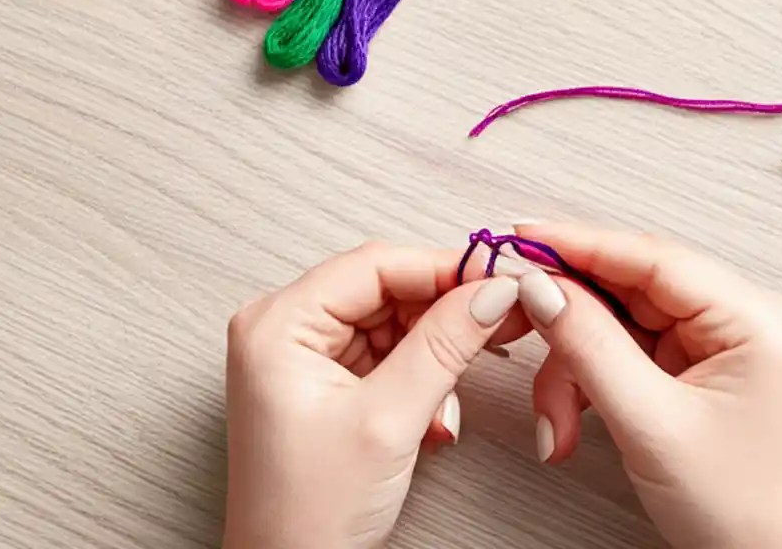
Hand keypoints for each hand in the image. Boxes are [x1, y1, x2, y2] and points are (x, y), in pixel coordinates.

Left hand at [223, 243, 521, 548]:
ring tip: (461, 386)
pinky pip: (386, 354)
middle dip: (446, 312)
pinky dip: (421, 375)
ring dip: (436, 351)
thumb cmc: (306, 515)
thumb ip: (444, 345)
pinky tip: (436, 410)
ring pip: (392, 321)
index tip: (501, 277)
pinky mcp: (323, 382)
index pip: (375, 266)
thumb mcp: (389, 421)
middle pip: (386, 289)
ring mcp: (301, 356)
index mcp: (277, 325)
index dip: (444, 268)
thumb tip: (491, 291)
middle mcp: (282, 330)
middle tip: (504, 318)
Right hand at [512, 224, 781, 548]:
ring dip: (577, 366)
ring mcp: (724, 347)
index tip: (523, 236)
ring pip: (623, 324)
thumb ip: (591, 346)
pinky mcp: (703, 372)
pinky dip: (594, 381)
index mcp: (757, 320)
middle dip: (571, 323)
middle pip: (633, 288)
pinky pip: (632, 353)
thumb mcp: (651, 423)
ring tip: (557, 420)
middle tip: (517, 321)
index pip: (654, 257)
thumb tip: (543, 287)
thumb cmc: (742, 511)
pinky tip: (573, 415)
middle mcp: (746, 322)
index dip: (581, 243)